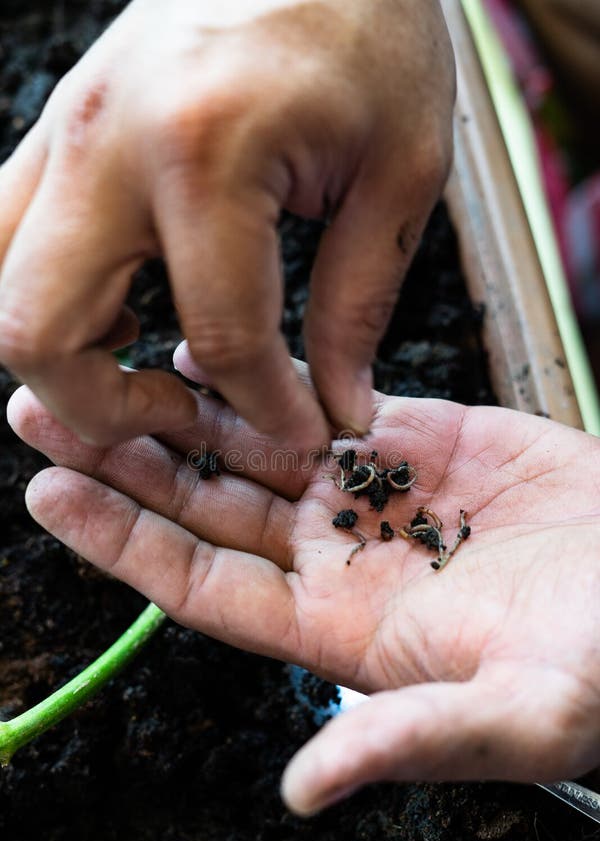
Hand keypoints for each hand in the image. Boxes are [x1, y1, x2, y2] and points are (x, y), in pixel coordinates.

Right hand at [0, 0, 453, 448]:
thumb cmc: (369, 23)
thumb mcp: (400, 171)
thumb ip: (358, 303)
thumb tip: (338, 402)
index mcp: (205, 153)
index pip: (218, 338)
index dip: (265, 409)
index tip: (303, 431)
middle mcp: (107, 145)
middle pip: (39, 334)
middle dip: (108, 411)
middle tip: (187, 413)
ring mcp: (67, 132)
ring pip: (0, 291)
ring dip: (62, 355)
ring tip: (146, 364)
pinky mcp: (62, 129)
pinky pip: (10, 237)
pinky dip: (51, 295)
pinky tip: (125, 301)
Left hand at [11, 362, 599, 817]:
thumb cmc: (596, 667)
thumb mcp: (513, 719)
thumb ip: (405, 743)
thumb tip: (305, 787)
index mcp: (336, 628)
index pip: (200, 583)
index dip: (124, 538)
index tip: (52, 492)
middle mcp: (336, 556)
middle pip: (204, 504)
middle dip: (123, 458)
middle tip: (43, 409)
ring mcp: (371, 492)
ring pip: (252, 443)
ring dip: (179, 406)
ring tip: (109, 364)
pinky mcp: (415, 438)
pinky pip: (323, 397)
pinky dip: (267, 369)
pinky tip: (212, 342)